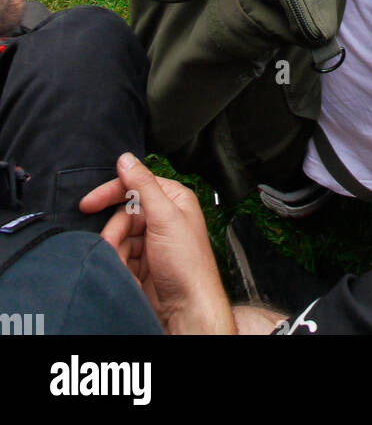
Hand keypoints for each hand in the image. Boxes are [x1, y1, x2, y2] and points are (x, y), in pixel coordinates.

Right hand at [80, 153, 235, 335]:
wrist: (186, 308)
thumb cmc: (187, 264)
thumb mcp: (165, 217)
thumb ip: (143, 186)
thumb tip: (126, 159)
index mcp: (174, 200)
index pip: (136, 185)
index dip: (111, 193)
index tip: (88, 203)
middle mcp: (164, 217)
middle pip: (124, 214)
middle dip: (115, 231)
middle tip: (110, 243)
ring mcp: (153, 241)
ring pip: (120, 236)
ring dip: (117, 250)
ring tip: (123, 263)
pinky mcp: (144, 262)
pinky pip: (121, 255)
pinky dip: (120, 263)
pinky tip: (128, 273)